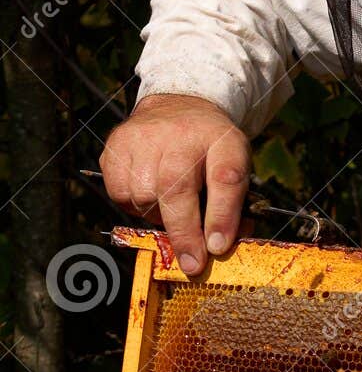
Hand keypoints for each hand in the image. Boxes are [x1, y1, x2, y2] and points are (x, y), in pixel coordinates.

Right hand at [100, 94, 250, 274]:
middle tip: (192, 263)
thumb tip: (220, 246)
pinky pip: (119, 192)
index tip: (217, 247)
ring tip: (170, 207)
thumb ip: (234, 205)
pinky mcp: (116, 144)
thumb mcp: (234, 167)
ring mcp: (143, 136)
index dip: (221, 215)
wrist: (178, 107)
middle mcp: (180, 133)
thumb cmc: (210, 149)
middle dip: (184, 233)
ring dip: (157, 216)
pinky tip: (148, 195)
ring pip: (143, 196)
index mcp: (221, 139)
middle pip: (176, 188)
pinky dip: (132, 205)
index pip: (225, 177)